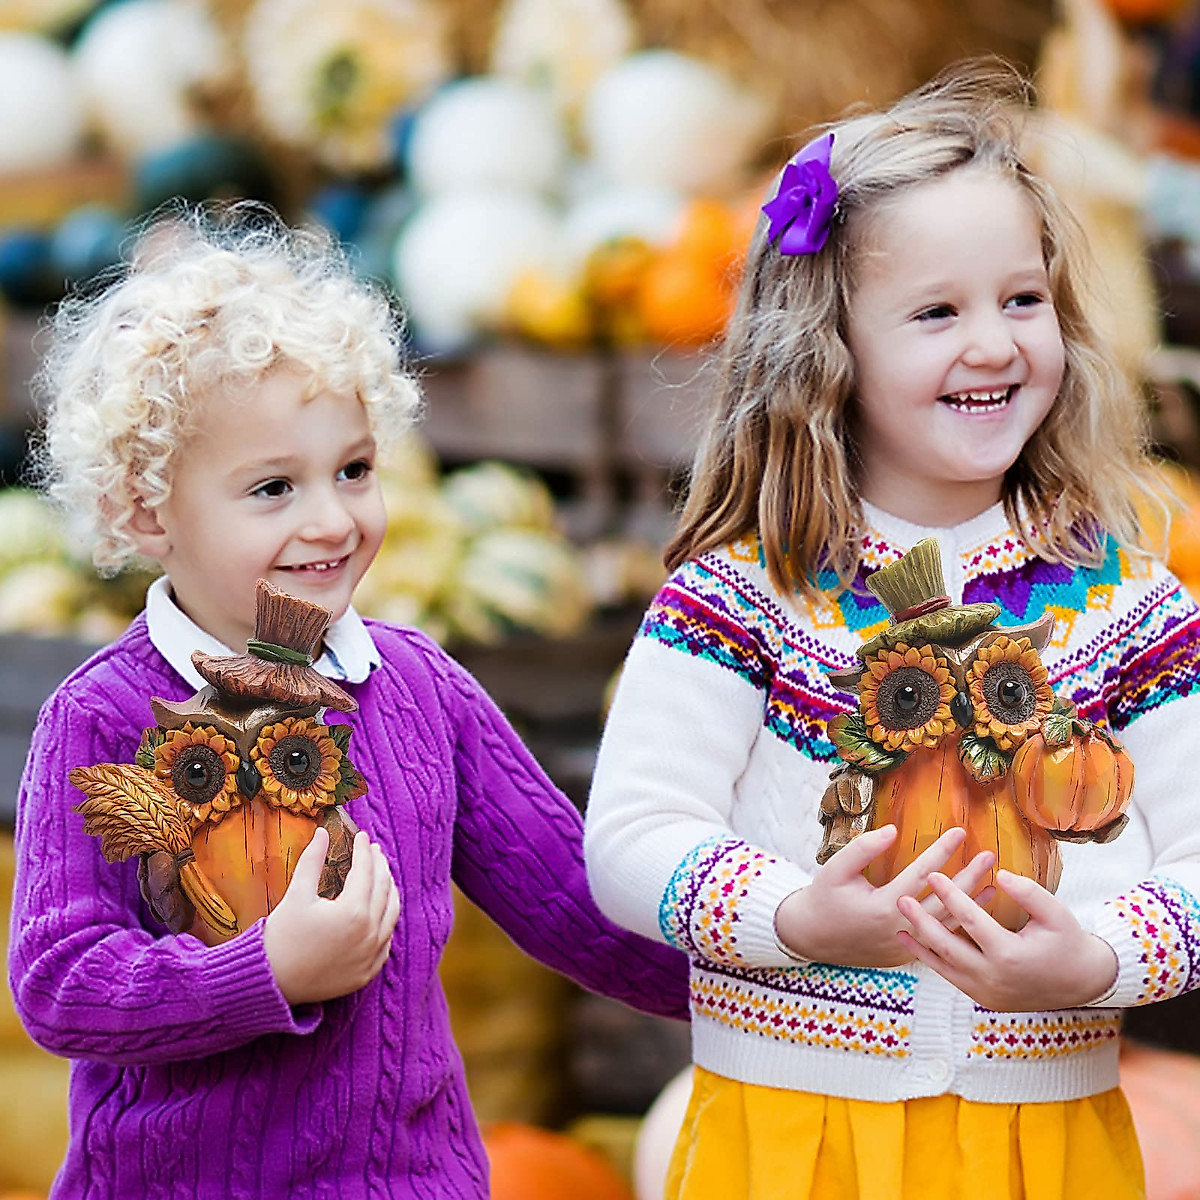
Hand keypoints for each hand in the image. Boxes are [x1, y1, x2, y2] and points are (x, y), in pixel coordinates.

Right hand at [264, 827, 400, 1004]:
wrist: (271, 983)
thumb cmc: (282, 937)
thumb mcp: (296, 894)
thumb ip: (312, 860)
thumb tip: (322, 831)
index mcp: (353, 912)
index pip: (366, 872)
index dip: (364, 850)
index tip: (362, 836)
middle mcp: (369, 933)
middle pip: (384, 889)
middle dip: (379, 866)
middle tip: (373, 850)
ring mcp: (371, 954)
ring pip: (392, 913)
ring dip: (389, 890)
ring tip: (382, 875)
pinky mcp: (368, 971)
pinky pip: (386, 939)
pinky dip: (386, 920)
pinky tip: (380, 910)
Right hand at [775, 826, 994, 967]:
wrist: (813, 937)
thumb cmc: (824, 897)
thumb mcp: (835, 868)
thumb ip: (863, 848)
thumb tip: (893, 830)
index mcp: (884, 907)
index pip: (921, 874)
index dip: (942, 851)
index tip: (961, 832)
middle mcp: (901, 929)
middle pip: (944, 901)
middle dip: (970, 876)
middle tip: (990, 855)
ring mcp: (906, 946)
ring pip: (948, 924)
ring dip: (972, 903)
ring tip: (993, 882)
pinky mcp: (907, 954)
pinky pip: (941, 938)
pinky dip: (960, 922)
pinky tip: (975, 910)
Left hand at [895, 868, 1118, 1010]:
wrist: (1082, 982)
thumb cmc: (1068, 941)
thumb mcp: (1056, 913)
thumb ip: (1029, 892)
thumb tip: (1000, 875)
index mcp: (1010, 955)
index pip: (972, 920)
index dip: (951, 895)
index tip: (933, 873)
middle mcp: (993, 977)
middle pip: (948, 946)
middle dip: (922, 921)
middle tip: (901, 898)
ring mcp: (986, 992)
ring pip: (944, 965)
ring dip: (920, 943)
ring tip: (898, 922)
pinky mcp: (982, 998)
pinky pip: (950, 976)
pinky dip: (931, 959)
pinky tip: (914, 943)